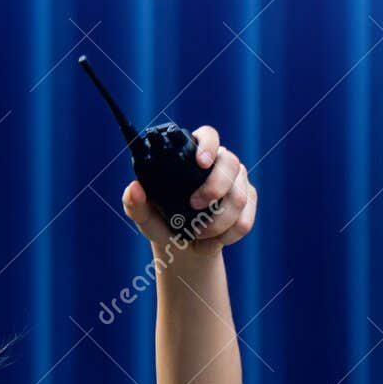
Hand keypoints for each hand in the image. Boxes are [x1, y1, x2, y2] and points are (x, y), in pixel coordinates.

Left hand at [122, 125, 256, 253]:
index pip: (208, 136)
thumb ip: (135, 204)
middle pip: (231, 165)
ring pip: (238, 198)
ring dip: (217, 222)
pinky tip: (213, 241)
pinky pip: (245, 221)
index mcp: (194, 156)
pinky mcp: (249, 203)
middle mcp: (220, 164)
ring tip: (199, 233)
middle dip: (214, 190)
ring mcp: (238, 182)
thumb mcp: (145, 217)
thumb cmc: (164, 224)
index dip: (208, 145)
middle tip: (194, 208)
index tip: (201, 162)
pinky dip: (227, 236)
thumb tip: (134, 189)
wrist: (185, 247)